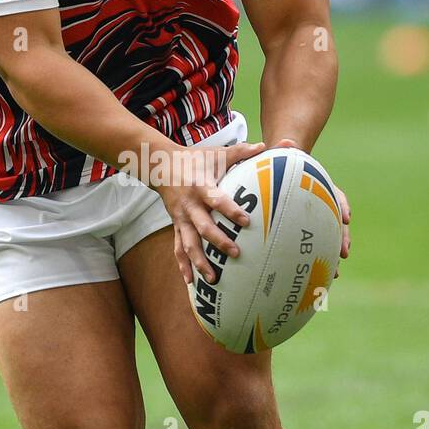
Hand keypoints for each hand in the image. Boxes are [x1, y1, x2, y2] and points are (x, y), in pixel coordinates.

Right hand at [154, 141, 265, 285]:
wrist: (162, 165)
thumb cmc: (196, 159)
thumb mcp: (217, 153)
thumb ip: (242, 151)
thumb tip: (266, 146)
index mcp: (201, 187)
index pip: (217, 200)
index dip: (231, 211)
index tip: (247, 221)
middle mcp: (190, 206)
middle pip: (203, 227)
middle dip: (218, 241)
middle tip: (236, 254)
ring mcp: (181, 219)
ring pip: (188, 244)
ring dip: (199, 261)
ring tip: (213, 279)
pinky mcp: (176, 226)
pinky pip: (177, 248)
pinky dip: (183, 265)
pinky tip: (190, 282)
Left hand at [274, 137, 350, 274]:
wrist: (275, 175)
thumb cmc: (275, 166)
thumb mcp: (278, 157)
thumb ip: (281, 151)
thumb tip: (286, 141)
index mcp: (320, 189)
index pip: (337, 197)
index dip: (342, 207)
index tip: (346, 217)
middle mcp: (322, 207)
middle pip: (337, 224)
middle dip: (342, 239)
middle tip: (344, 252)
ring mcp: (314, 221)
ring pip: (327, 240)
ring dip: (331, 256)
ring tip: (335, 275)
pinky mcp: (302, 233)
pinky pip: (309, 248)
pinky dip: (310, 262)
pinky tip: (308, 279)